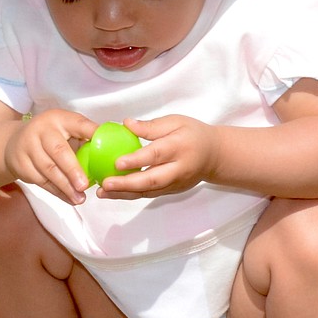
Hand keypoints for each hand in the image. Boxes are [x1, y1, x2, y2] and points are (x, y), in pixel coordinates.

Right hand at [4, 109, 98, 203]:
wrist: (14, 142)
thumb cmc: (50, 137)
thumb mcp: (65, 129)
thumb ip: (85, 137)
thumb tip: (113, 151)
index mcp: (59, 118)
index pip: (78, 124)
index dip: (91, 133)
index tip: (106, 146)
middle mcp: (42, 130)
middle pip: (58, 151)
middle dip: (72, 170)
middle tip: (84, 185)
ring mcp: (29, 147)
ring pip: (48, 170)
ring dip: (65, 187)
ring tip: (80, 198)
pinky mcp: (22, 164)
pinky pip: (41, 181)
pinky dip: (56, 192)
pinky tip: (68, 198)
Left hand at [96, 114, 219, 199]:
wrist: (214, 156)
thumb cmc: (193, 135)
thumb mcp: (175, 122)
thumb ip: (151, 126)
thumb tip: (126, 124)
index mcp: (179, 147)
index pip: (156, 154)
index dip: (136, 160)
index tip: (117, 162)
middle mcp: (178, 169)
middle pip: (152, 180)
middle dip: (127, 184)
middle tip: (105, 184)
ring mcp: (175, 183)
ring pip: (148, 191)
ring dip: (124, 194)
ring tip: (103, 192)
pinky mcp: (171, 191)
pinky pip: (149, 195)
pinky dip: (130, 195)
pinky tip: (113, 193)